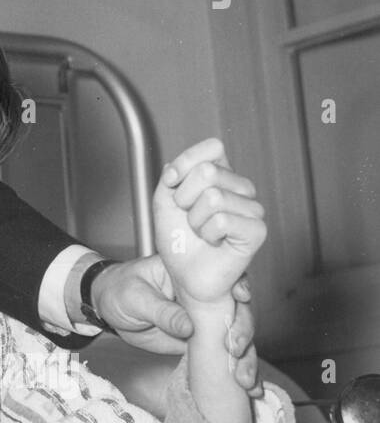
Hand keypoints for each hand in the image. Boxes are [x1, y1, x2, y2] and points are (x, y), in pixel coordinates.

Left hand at [91, 257, 261, 397]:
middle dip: (242, 329)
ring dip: (245, 357)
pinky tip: (251, 389)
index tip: (241, 298)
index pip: (223, 276)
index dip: (238, 285)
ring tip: (245, 379)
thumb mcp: (136, 297)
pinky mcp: (200, 341)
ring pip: (235, 336)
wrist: (108, 307)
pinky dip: (237, 371)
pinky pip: (222, 355)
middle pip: (236, 310)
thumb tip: (189, 327)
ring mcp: (206, 320)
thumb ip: (162, 311)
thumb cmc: (121, 289)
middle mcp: (206, 297)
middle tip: (234, 348)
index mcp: (192, 276)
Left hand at [155, 138, 266, 304]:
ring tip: (202, 231)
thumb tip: (175, 164)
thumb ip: (170, 178)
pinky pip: (223, 220)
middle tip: (190, 217)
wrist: (185, 275)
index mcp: (222, 175)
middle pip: (207, 171)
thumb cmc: (179, 240)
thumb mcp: (164, 202)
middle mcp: (240, 188)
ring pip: (213, 197)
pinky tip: (214, 241)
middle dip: (184, 198)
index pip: (213, 148)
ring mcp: (252, 208)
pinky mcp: (257, 230)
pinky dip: (208, 233)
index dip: (185, 163)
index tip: (171, 183)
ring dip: (195, 220)